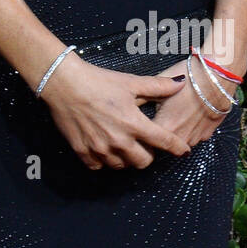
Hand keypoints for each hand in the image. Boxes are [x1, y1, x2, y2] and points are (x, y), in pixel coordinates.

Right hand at [38, 52, 190, 170]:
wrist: (63, 83)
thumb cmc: (98, 81)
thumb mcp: (130, 82)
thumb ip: (158, 86)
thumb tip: (181, 82)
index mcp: (134, 123)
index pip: (164, 142)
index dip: (177, 148)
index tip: (183, 151)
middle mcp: (119, 141)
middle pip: (144, 162)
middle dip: (148, 155)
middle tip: (143, 143)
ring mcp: (100, 149)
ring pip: (122, 166)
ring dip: (126, 158)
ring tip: (123, 145)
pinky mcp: (83, 152)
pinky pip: (99, 166)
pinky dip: (104, 161)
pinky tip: (104, 149)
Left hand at [148, 57, 234, 149]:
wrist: (218, 76)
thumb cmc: (189, 77)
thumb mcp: (162, 86)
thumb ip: (147, 99)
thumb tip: (135, 102)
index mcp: (164, 126)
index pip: (146, 138)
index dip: (141, 130)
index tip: (139, 123)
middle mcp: (180, 137)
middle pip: (162, 143)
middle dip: (157, 134)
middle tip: (157, 117)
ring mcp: (196, 137)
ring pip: (179, 141)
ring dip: (176, 132)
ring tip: (177, 114)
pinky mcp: (208, 134)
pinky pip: (194, 136)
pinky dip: (190, 129)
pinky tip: (189, 114)